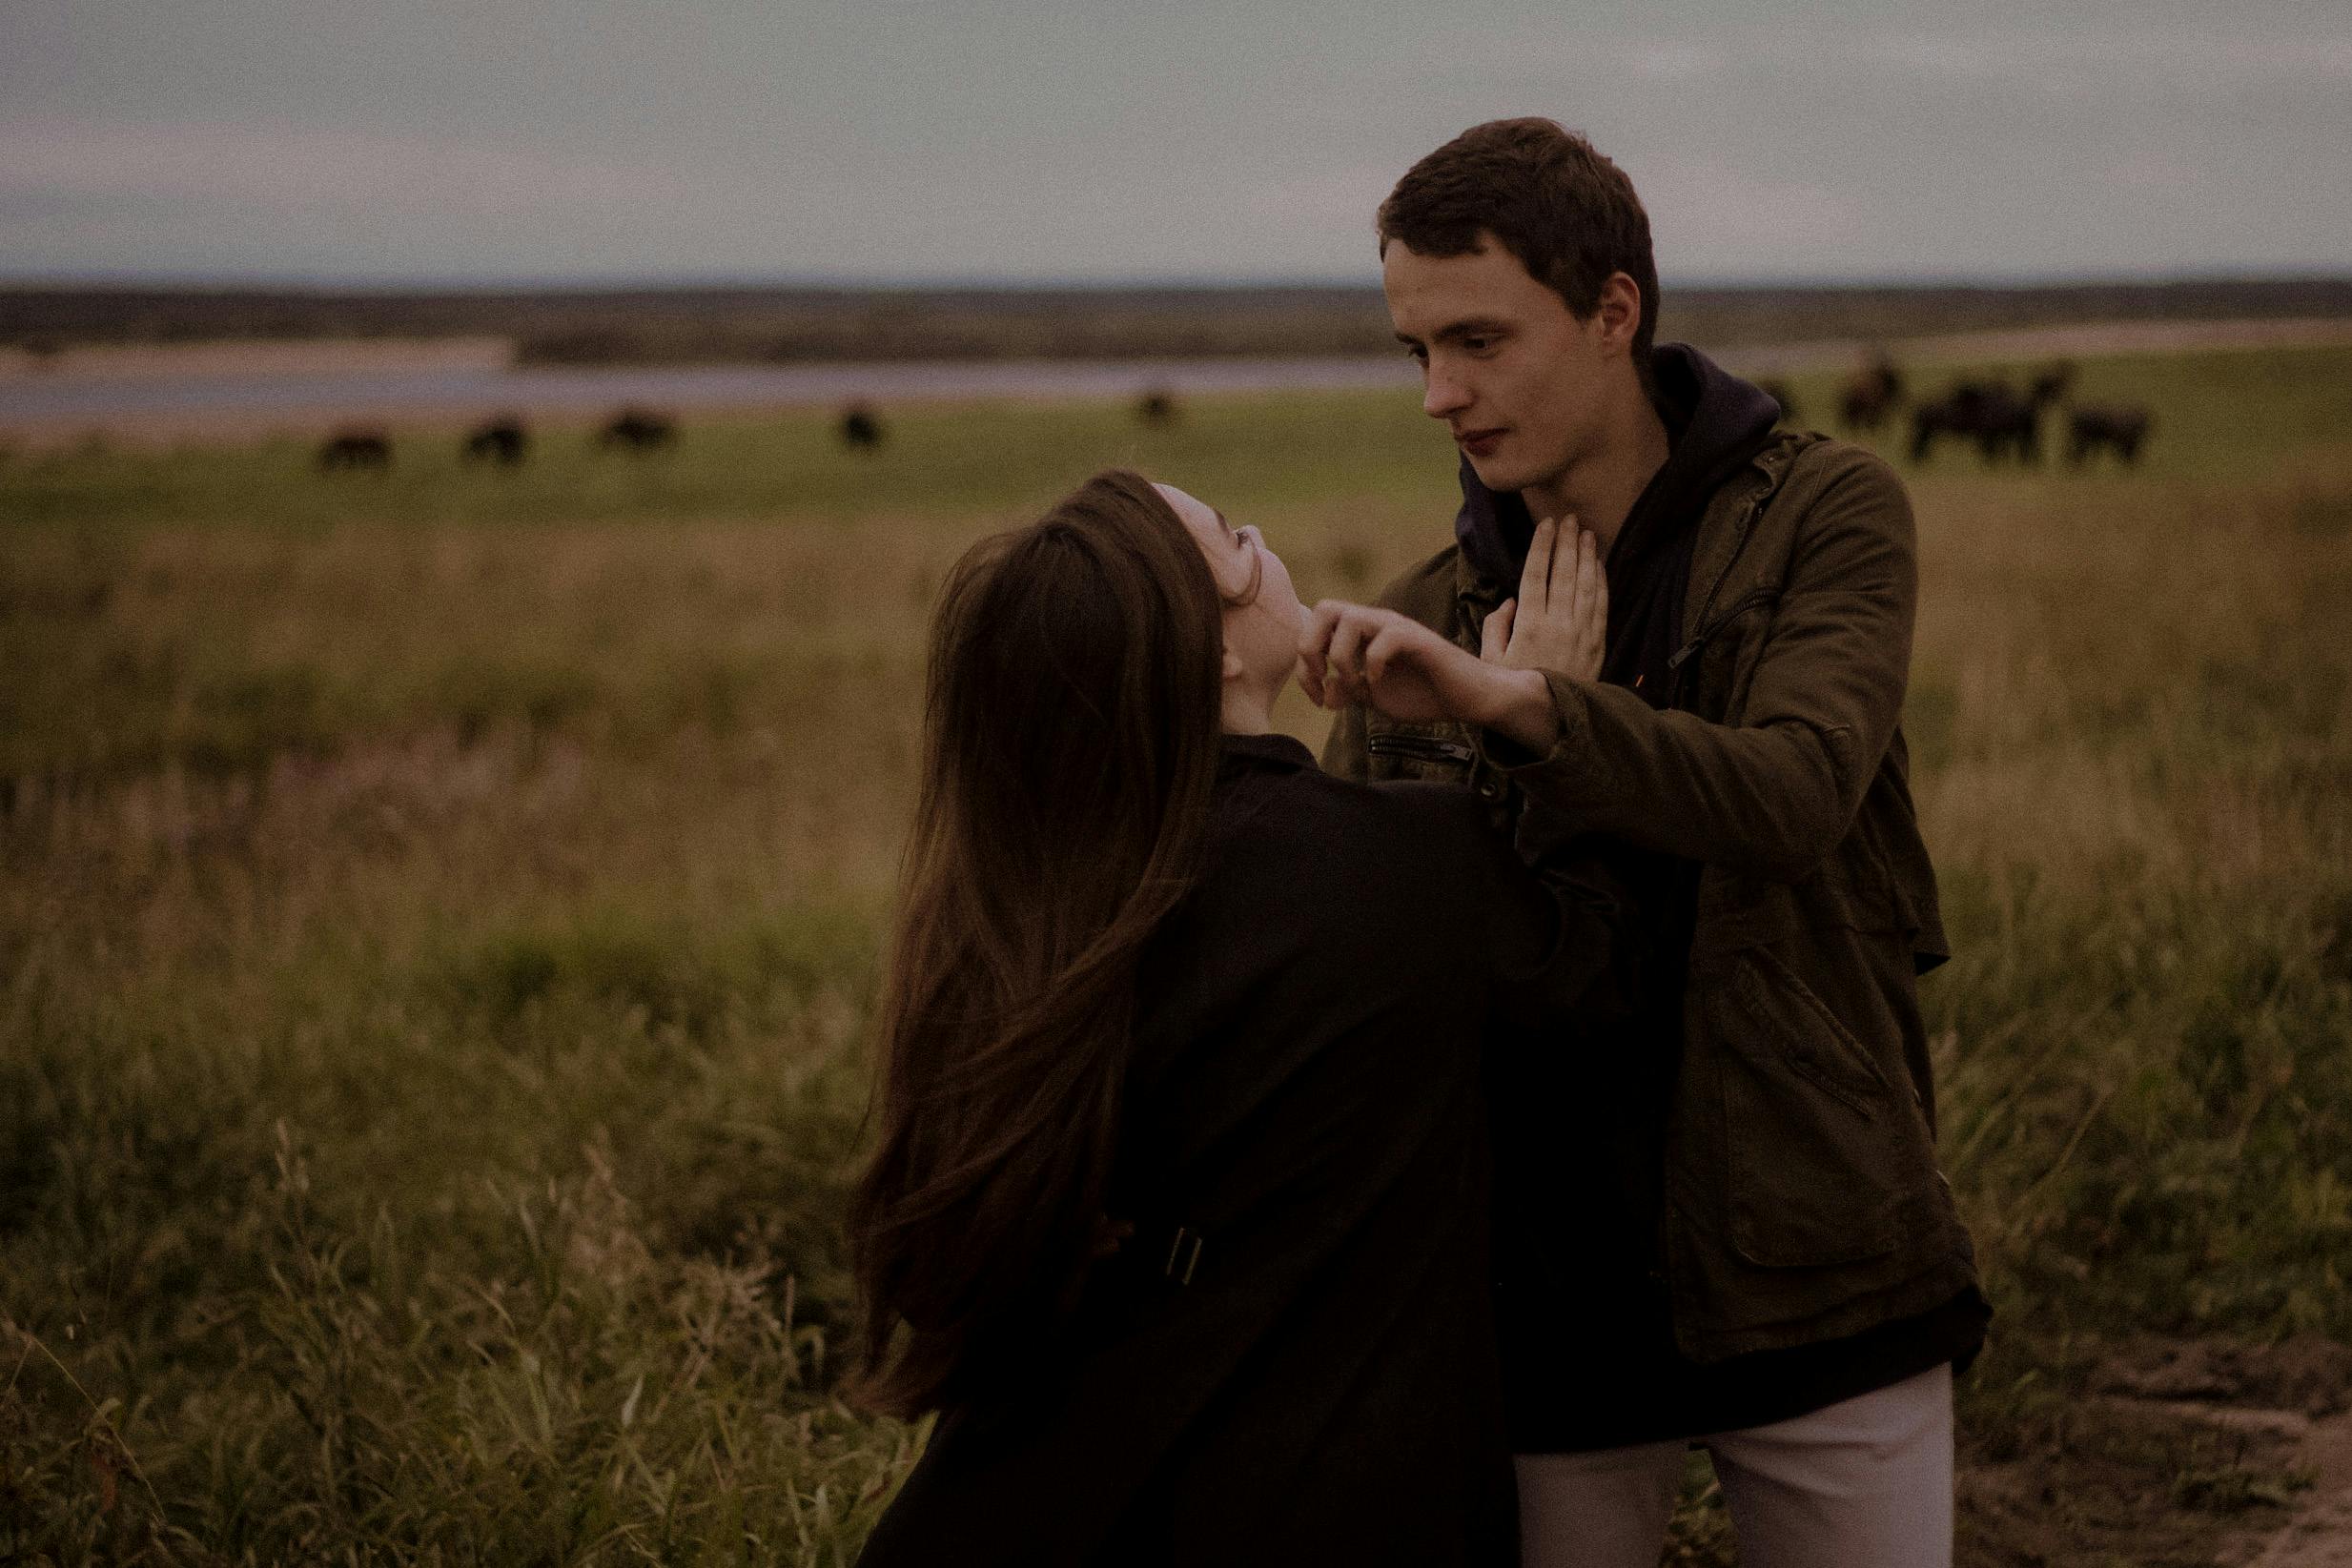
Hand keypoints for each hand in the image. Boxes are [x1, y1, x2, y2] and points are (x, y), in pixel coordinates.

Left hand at [1299, 601, 1491, 722]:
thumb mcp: (1374, 698)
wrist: (1465, 700)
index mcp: (1362, 635)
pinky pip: (1385, 637)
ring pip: (1350, 618)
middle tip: (1325, 679)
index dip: (1305, 664)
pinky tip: (1379, 681)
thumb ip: (1347, 690)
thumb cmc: (1423, 695)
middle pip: (1325, 609)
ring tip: (1356, 684)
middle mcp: (1376, 623)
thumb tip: (1324, 691)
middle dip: (1313, 647)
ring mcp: (1397, 628)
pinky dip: (1373, 662)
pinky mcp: (1418, 639)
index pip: (1315, 628)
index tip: (1317, 697)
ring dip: (1341, 657)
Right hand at [1491, 516, 1606, 681]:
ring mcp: (1581, 633)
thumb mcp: (1490, 661)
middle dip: (1567, 542)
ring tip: (1587, 533)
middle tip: (1570, 519)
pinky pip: (1602, 605)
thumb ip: (1495, 627)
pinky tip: (1600, 564)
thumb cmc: (1514, 689)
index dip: (1542, 546)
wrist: (1549, 720)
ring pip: (1585, 584)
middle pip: (1564, 573)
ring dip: (1587, 555)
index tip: (1546, 524)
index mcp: (1529, 625)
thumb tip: (1509, 602)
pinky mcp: (1598, 643)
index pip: (1536, 574)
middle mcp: (1558, 624)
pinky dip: (1601, 581)